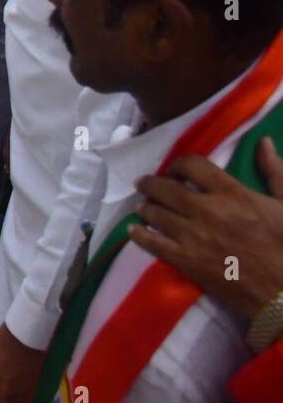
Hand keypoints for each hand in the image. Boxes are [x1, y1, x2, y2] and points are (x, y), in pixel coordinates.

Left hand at [131, 139, 282, 323]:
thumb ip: (274, 171)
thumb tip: (263, 141)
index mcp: (233, 193)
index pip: (192, 165)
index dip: (177, 165)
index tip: (174, 171)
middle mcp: (208, 210)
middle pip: (166, 188)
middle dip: (150, 184)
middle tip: (143, 185)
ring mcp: (193, 236)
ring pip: (156, 213)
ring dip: (145, 207)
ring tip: (142, 206)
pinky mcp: (185, 260)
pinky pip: (152, 243)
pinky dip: (138, 234)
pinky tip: (133, 230)